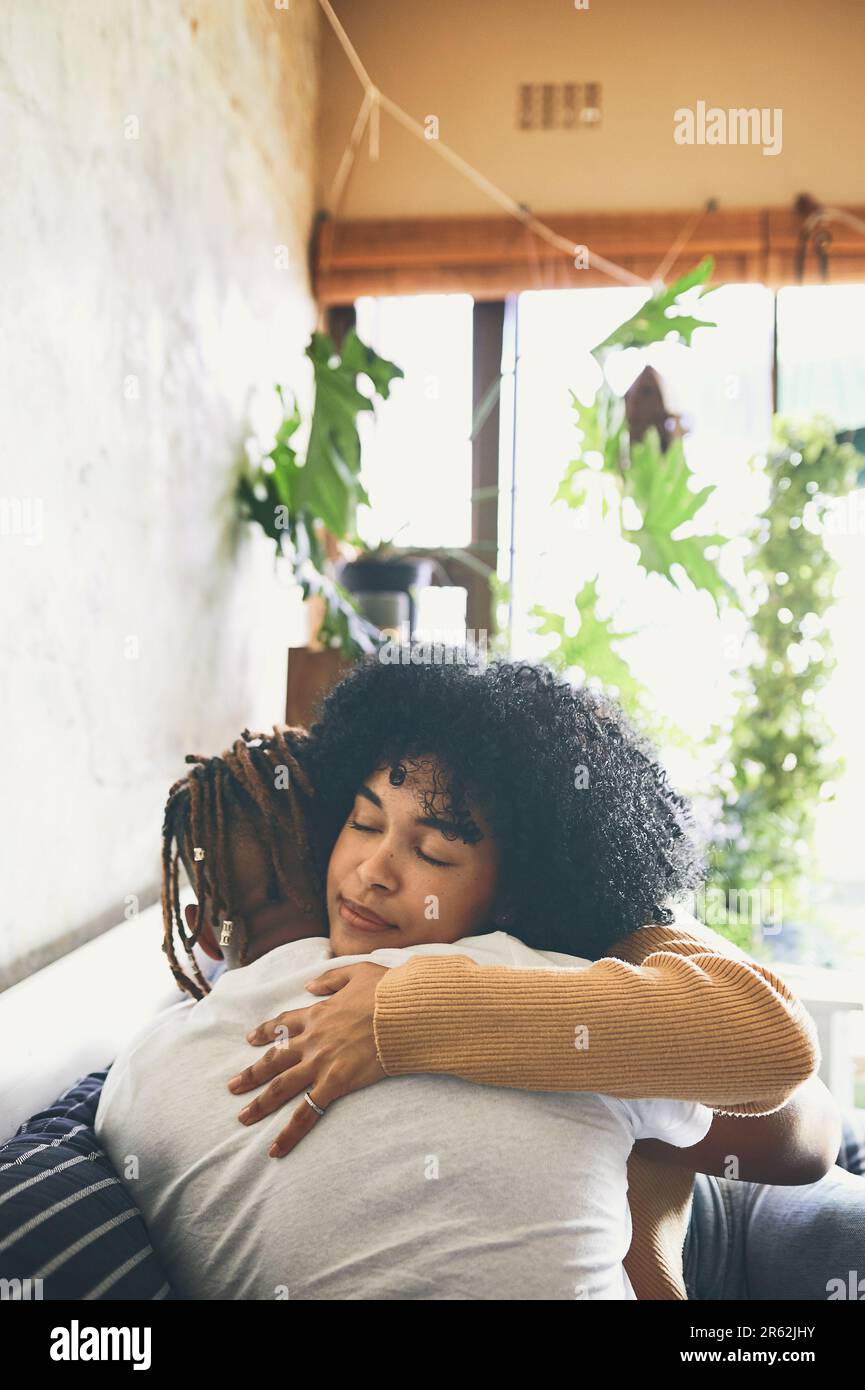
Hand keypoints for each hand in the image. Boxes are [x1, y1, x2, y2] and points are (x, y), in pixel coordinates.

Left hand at [227, 962, 387, 1156]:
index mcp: (317, 1014)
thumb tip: (309, 985)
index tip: (251, 1039)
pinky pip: (308, 1112)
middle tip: (232, 1087)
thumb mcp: (356, 972)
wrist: (404, 1011)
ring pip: (281, 1087)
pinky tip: (277, 1148)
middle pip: (274, 1060)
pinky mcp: (336, 1082)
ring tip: (242, 1118)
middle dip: (251, 1074)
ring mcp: (321, 1063)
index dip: (265, 1032)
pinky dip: (291, 1132)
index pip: (283, 1024)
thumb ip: (330, 978)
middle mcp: (312, 1040)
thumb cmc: (386, 991)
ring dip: (260, 1104)